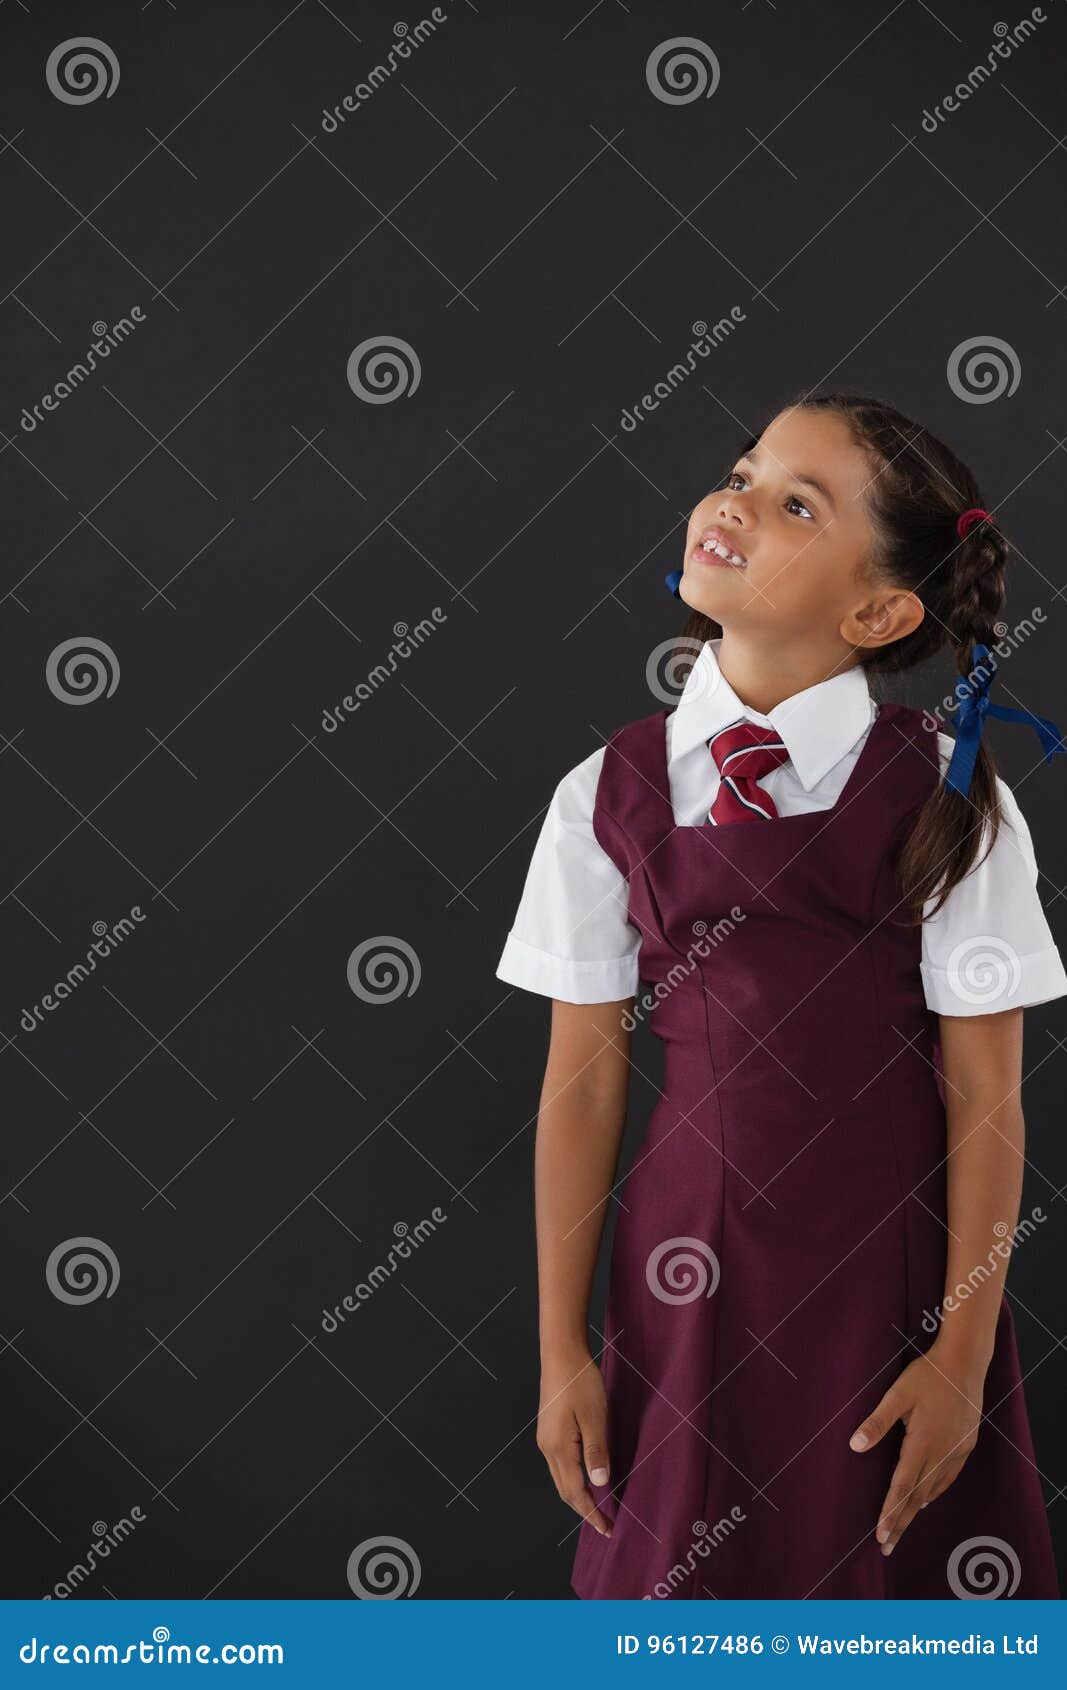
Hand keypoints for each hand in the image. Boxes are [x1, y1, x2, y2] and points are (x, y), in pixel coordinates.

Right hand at [537, 1344, 613, 1537]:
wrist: (561, 1354)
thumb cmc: (581, 1382)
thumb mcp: (595, 1417)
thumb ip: (597, 1451)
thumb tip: (600, 1485)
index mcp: (559, 1448)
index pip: (576, 1492)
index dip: (592, 1513)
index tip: (608, 1529)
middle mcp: (547, 1448)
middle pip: (565, 1491)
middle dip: (584, 1511)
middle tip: (606, 1525)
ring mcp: (545, 1440)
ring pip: (561, 1479)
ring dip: (578, 1497)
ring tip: (598, 1508)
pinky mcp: (548, 1431)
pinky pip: (560, 1466)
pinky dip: (573, 1480)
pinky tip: (586, 1479)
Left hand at [848, 1342, 985, 1554]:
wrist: (965, 1364)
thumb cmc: (928, 1376)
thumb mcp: (897, 1394)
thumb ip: (877, 1422)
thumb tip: (854, 1446)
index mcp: (922, 1444)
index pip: (902, 1487)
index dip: (890, 1513)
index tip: (880, 1536)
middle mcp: (941, 1453)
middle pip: (917, 1497)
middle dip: (901, 1523)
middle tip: (887, 1547)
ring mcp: (956, 1451)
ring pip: (934, 1490)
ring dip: (916, 1510)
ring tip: (902, 1528)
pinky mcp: (966, 1446)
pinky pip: (948, 1477)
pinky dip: (935, 1492)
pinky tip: (928, 1498)